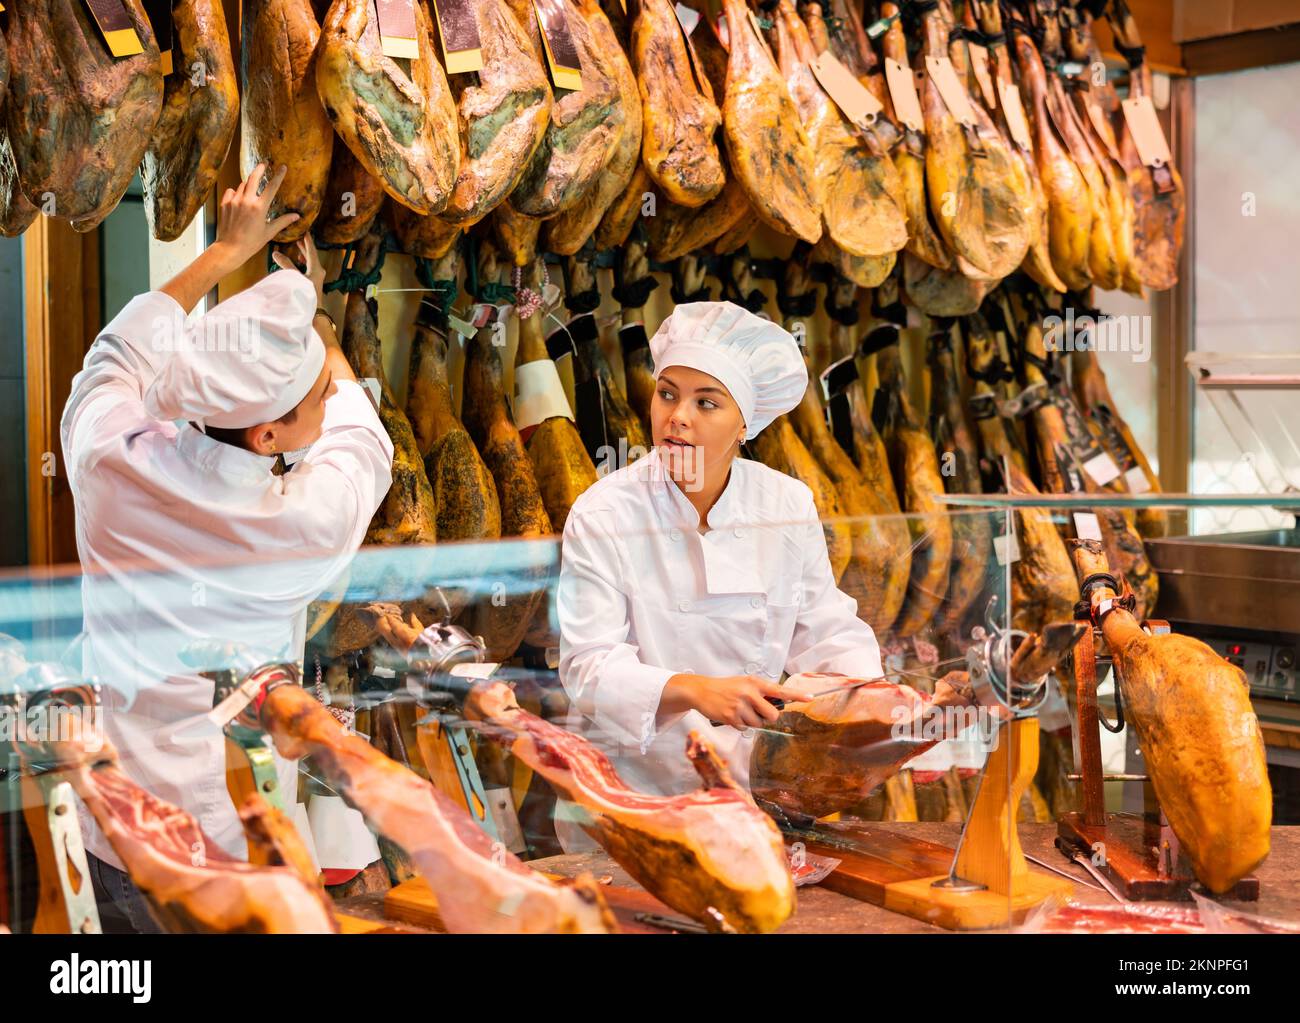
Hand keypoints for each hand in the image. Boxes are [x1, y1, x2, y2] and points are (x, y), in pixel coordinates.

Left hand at [212, 163, 300, 267]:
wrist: (230, 248)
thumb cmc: (251, 242)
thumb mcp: (269, 232)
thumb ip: (283, 221)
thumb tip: (297, 216)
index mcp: (259, 207)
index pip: (272, 187)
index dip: (279, 175)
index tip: (282, 167)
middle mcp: (246, 201)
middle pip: (253, 178)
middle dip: (259, 169)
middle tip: (263, 164)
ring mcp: (234, 201)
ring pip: (242, 185)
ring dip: (248, 185)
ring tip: (251, 191)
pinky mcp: (225, 203)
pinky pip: (231, 191)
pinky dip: (235, 192)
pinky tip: (238, 199)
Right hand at [271, 234, 325, 306]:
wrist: (313, 312)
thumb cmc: (305, 295)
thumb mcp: (294, 278)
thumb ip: (286, 265)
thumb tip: (276, 253)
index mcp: (316, 268)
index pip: (311, 250)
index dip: (307, 240)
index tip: (305, 231)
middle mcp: (319, 271)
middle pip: (312, 255)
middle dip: (305, 246)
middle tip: (300, 236)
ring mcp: (317, 277)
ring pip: (311, 261)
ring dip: (304, 254)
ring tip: (298, 246)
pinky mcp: (314, 282)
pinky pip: (310, 267)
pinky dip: (304, 262)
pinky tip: (299, 262)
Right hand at [666, 674, 789, 729]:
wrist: (702, 691)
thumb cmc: (726, 688)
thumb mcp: (744, 684)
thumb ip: (760, 692)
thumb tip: (777, 705)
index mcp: (755, 683)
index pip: (780, 690)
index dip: (796, 695)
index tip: (810, 698)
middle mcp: (749, 693)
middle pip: (772, 715)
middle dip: (767, 717)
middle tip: (758, 713)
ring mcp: (740, 705)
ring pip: (758, 724)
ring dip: (751, 722)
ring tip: (740, 712)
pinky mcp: (731, 717)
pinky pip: (745, 728)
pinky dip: (740, 725)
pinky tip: (732, 716)